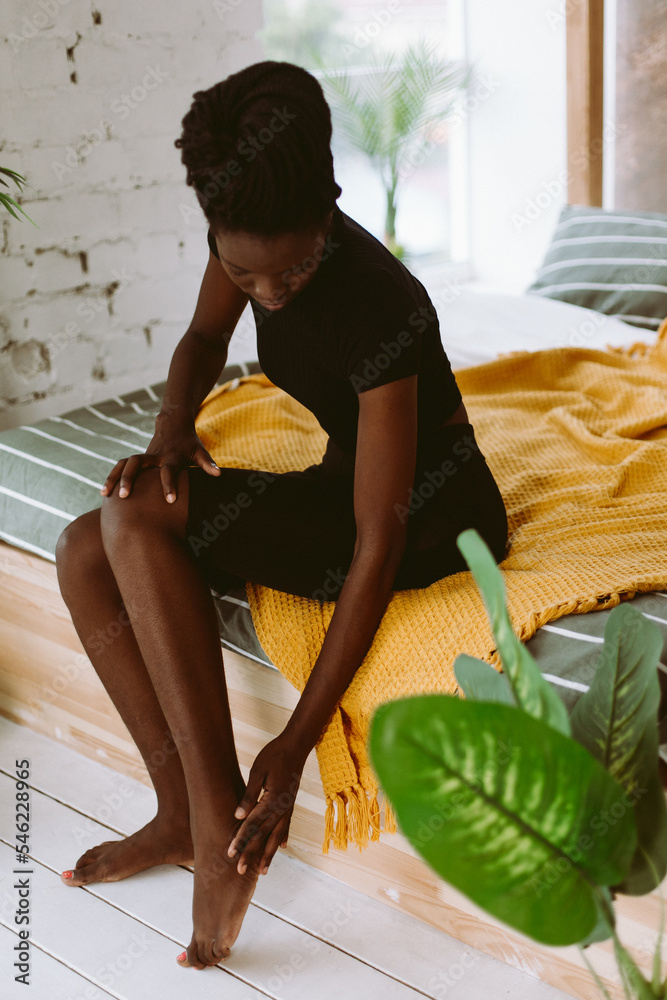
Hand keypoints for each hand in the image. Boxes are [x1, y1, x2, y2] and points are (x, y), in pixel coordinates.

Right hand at [100, 415, 219, 502]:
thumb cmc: (189, 443)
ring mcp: (144, 456)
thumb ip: (207, 464)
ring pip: (125, 464)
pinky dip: (112, 477)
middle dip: (130, 479)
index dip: (169, 485)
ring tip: (106, 495)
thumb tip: (218, 474)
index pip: (169, 471)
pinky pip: (121, 466)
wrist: (173, 424)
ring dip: (115, 478)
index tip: (169, 500)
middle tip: (125, 497)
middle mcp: (155, 456)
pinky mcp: (137, 458)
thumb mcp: (200, 451)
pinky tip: (104, 493)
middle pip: (139, 464)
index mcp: (171, 457)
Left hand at [228, 736, 307, 875]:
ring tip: (262, 872)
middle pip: (263, 835)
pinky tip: (281, 848)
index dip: (240, 840)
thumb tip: (238, 816)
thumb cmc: (274, 754)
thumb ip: (248, 795)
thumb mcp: (258, 771)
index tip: (229, 854)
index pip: (252, 825)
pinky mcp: (291, 804)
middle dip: (251, 854)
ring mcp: (288, 807)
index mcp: (272, 800)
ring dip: (268, 854)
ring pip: (276, 836)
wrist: (296, 745)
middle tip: (239, 870)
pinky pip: (286, 825)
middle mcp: (281, 808)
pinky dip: (282, 838)